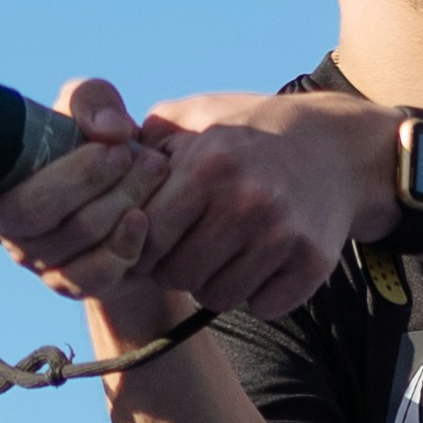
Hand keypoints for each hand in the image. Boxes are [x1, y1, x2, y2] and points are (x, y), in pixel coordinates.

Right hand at [0, 79, 191, 342]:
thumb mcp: (94, 108)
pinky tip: (141, 219)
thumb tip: (106, 130)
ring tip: (150, 169)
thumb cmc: (100, 145)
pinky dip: (123, 245)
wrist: (146, 201)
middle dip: (83, 178)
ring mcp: (33, 258)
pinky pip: (90, 276)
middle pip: (28, 212)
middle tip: (123, 152)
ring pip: (68, 239)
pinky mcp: (69, 285)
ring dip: (118, 201)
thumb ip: (93, 101)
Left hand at [106, 89, 399, 327]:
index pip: (146, 239)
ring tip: (226, 250)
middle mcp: (246, 200)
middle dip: (178, 266)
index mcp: (209, 163)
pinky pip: (263, 306)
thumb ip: (138, 143)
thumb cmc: (248, 132)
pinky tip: (262, 261)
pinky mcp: (312, 262)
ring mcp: (283, 234)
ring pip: (219, 298)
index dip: (143, 244)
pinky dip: (258, 293)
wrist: (336, 147)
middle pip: (179, 276)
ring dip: (216, 282)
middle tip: (192, 244)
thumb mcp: (191, 117)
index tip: (154, 235)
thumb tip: (86, 172)